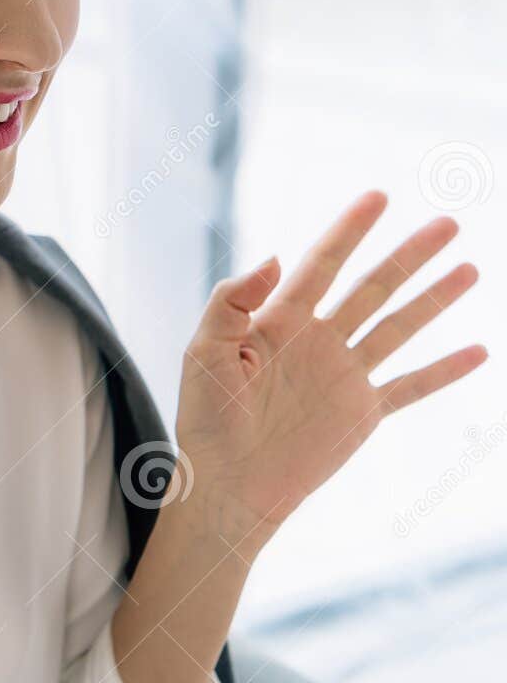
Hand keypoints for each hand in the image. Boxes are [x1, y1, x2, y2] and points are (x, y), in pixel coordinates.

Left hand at [173, 190, 485, 550]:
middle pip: (372, 287)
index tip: (378, 196)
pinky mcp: (361, 413)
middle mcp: (317, 341)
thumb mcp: (203, 353)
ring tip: (470, 268)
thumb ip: (231, 302)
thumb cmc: (205, 420)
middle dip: (409, 255)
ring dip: (435, 299)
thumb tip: (273, 256)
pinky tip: (479, 352)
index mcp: (278, 322)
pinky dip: (444, 371)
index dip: (349, 230)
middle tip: (448, 223)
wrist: (228, 485)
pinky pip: (410, 387)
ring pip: (398, 327)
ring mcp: (344, 375)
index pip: (321, 264)